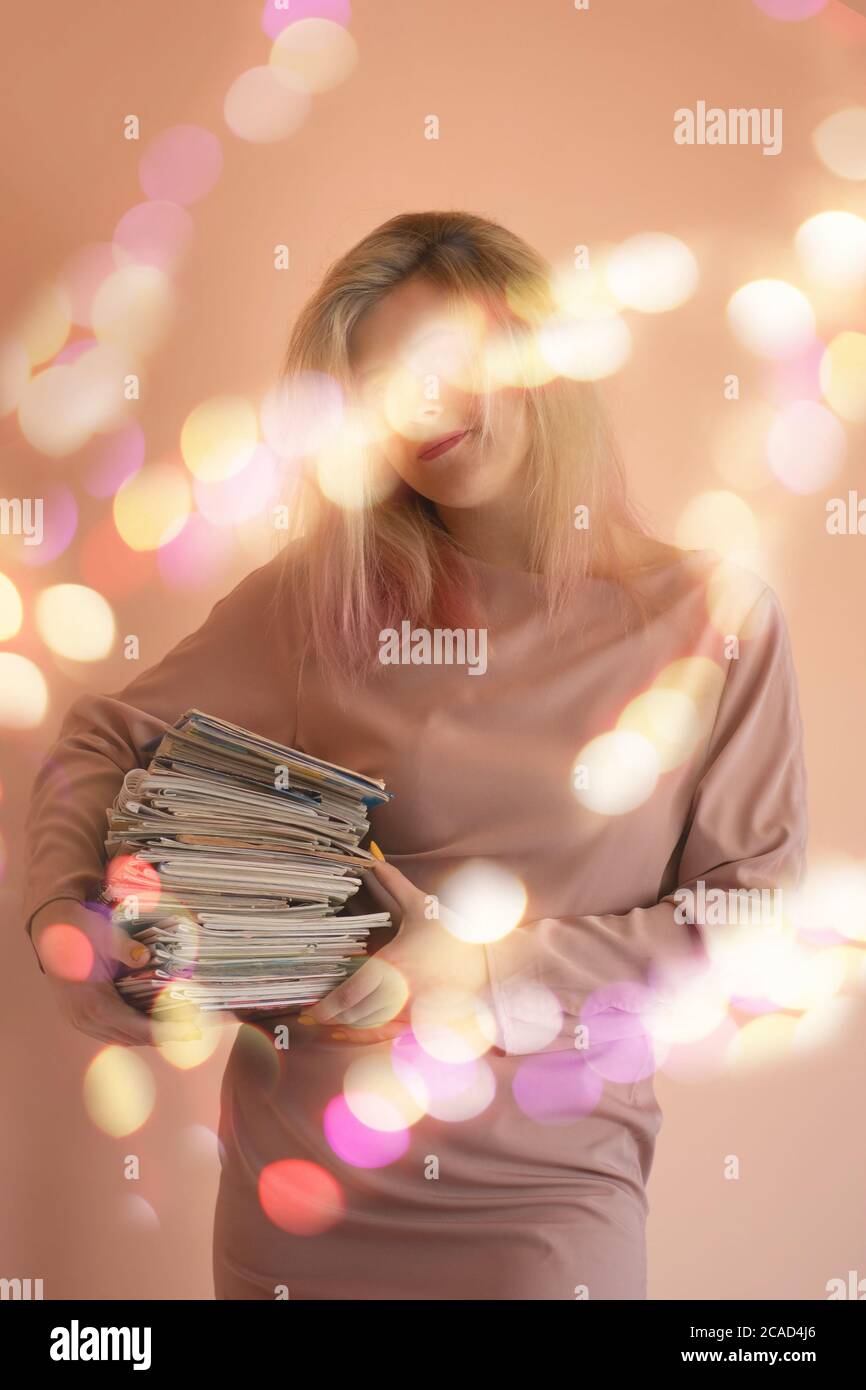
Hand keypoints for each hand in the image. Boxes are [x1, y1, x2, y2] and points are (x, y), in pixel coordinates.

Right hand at [31, 898, 201, 1046]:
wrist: (51, 930)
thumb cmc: (80, 932)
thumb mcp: (105, 937)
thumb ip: (127, 950)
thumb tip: (146, 957)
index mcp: (94, 1005)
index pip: (137, 1028)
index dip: (165, 1031)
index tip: (189, 1030)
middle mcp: (86, 1019)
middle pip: (131, 1038)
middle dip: (162, 1037)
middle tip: (192, 1032)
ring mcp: (80, 1020)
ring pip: (120, 1038)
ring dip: (147, 1037)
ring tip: (176, 1032)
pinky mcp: (80, 1016)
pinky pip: (110, 1032)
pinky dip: (131, 1031)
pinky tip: (148, 1025)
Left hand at [305, 856, 488, 1042]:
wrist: (492, 959)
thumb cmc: (453, 933)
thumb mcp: (422, 906)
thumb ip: (395, 884)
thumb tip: (374, 860)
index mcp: (394, 966)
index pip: (351, 994)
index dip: (328, 1007)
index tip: (313, 1011)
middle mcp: (401, 993)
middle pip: (357, 1015)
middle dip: (338, 1017)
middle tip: (321, 1016)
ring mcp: (415, 1012)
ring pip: (374, 1028)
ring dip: (355, 1027)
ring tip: (340, 1022)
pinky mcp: (427, 1024)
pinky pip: (393, 1035)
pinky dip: (377, 1035)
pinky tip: (368, 1028)